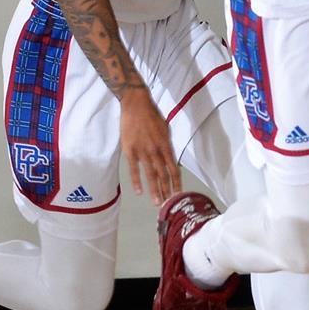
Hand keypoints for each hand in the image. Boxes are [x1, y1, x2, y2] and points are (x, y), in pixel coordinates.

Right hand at [119, 89, 180, 204]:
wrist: (136, 105)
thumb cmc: (152, 116)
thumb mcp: (165, 129)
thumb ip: (167, 145)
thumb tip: (170, 159)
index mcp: (166, 145)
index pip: (173, 168)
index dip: (176, 182)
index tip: (178, 193)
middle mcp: (156, 150)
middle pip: (163, 174)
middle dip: (166, 190)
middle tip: (168, 204)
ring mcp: (143, 151)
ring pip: (150, 174)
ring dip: (154, 190)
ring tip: (157, 202)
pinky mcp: (130, 151)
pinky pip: (134, 169)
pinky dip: (137, 181)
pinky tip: (140, 192)